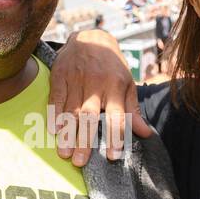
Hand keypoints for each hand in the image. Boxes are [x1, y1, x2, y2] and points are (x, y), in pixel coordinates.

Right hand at [48, 28, 152, 165]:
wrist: (91, 36)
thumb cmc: (112, 65)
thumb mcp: (127, 83)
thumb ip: (132, 109)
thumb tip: (145, 134)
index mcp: (115, 86)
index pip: (117, 115)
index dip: (116, 136)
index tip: (113, 157)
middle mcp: (95, 84)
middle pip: (89, 116)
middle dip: (84, 140)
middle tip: (80, 162)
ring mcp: (76, 79)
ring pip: (71, 110)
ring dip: (67, 133)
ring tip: (65, 153)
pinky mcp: (59, 76)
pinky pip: (56, 98)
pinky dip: (54, 114)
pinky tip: (54, 130)